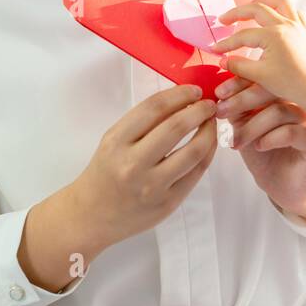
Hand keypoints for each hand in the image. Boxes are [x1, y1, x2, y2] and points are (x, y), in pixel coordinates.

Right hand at [69, 84, 217, 250]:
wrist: (92, 215)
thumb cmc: (105, 172)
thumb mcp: (113, 141)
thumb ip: (143, 123)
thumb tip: (180, 101)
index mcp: (117, 141)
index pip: (154, 108)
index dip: (179, 94)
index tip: (194, 90)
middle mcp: (133, 163)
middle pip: (176, 127)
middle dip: (199, 110)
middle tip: (210, 103)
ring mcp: (152, 186)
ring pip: (193, 152)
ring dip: (209, 132)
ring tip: (212, 122)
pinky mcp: (167, 203)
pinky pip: (196, 173)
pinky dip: (207, 154)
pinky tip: (209, 143)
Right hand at [210, 0, 305, 105]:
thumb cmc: (290, 84)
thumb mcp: (259, 76)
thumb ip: (238, 65)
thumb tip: (222, 59)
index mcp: (273, 35)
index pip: (243, 35)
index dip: (226, 43)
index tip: (214, 49)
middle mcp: (286, 25)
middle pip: (257, 9)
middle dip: (237, 13)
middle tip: (224, 19)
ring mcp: (298, 25)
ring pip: (279, 2)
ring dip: (262, 1)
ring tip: (249, 7)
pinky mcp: (305, 30)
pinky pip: (294, 11)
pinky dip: (282, 10)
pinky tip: (274, 16)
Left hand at [210, 0, 305, 220]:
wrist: (287, 191)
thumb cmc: (267, 158)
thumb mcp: (245, 130)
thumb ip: (237, 111)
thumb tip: (216, 93)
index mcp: (285, 95)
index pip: (265, 78)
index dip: (240, 82)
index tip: (218, 93)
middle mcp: (303, 104)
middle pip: (274, 89)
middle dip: (243, 100)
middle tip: (222, 112)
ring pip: (282, 110)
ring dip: (253, 125)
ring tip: (236, 140)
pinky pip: (296, 132)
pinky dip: (272, 137)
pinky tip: (259, 146)